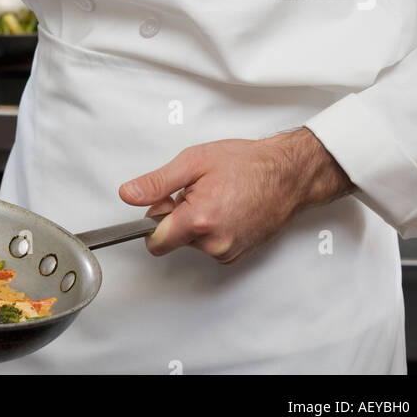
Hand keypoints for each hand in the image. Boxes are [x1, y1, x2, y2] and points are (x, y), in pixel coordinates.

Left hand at [119, 128, 353, 265]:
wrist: (286, 174)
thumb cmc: (247, 164)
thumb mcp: (194, 162)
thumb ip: (157, 182)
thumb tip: (129, 194)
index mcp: (199, 220)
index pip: (155, 242)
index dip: (153, 219)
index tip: (160, 204)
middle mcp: (214, 243)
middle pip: (173, 239)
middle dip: (177, 215)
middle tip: (197, 190)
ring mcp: (228, 252)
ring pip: (192, 242)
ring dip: (196, 221)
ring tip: (217, 196)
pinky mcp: (237, 254)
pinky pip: (210, 245)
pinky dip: (212, 229)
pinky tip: (227, 208)